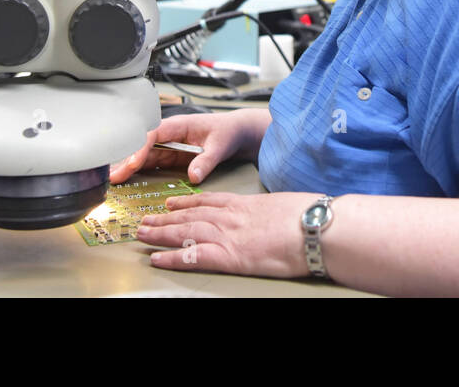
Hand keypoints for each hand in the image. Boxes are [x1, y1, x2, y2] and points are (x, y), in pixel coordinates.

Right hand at [109, 108, 269, 184]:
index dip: (142, 148)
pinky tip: (128, 180)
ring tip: (113, 180)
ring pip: (145, 156)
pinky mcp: (172, 157)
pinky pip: (153, 164)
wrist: (237, 133)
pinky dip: (140, 171)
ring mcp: (170, 146)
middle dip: (128, 159)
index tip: (134, 163)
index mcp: (179, 125)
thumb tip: (193, 175)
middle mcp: (170, 135)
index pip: (154, 135)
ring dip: (130, 167)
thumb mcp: (221, 145)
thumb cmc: (228, 131)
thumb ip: (207, 160)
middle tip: (114, 176)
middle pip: (144, 146)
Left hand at [137, 191, 317, 277]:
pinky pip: (193, 256)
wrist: (315, 227)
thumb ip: (268, 211)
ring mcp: (228, 235)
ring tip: (143, 233)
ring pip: (184, 231)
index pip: (208, 200)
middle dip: (165, 217)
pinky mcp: (229, 256)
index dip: (186, 201)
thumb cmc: (307, 217)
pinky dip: (172, 257)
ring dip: (160, 232)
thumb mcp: (284, 206)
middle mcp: (231, 216)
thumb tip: (270, 216)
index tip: (171, 201)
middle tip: (146, 219)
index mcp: (245, 204)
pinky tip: (157, 258)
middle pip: (190, 214)